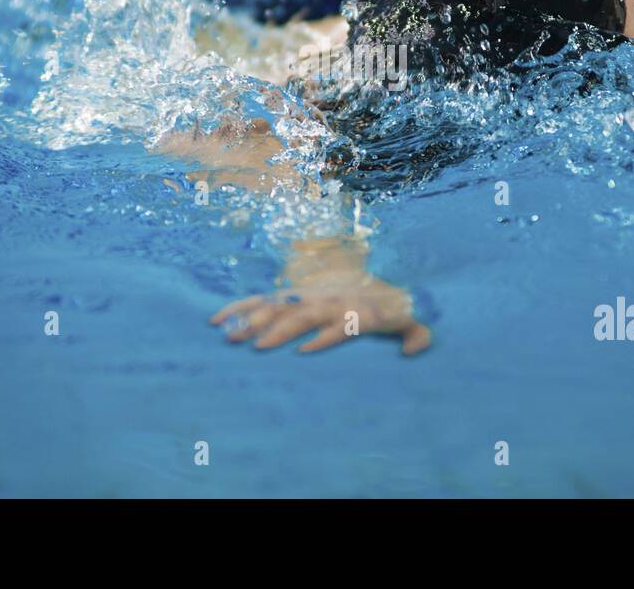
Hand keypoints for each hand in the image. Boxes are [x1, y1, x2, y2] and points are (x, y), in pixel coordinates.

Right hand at [210, 278, 431, 355]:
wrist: (374, 281)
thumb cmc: (392, 309)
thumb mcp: (411, 321)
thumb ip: (418, 334)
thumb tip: (412, 350)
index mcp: (355, 308)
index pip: (342, 321)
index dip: (327, 335)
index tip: (306, 351)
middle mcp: (326, 300)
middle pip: (302, 315)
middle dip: (279, 329)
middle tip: (255, 347)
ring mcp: (305, 297)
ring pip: (277, 307)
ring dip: (253, 321)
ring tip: (229, 337)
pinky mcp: (290, 297)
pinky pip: (261, 300)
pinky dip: (239, 308)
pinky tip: (216, 320)